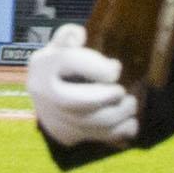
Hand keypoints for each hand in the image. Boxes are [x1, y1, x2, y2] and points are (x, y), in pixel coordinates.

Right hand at [24, 19, 141, 152]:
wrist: (44, 99)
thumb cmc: (60, 67)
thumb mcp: (60, 45)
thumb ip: (69, 35)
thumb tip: (80, 35)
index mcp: (43, 65)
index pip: (70, 62)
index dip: (98, 67)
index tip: (115, 69)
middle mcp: (44, 94)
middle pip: (77, 102)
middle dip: (107, 97)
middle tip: (122, 92)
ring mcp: (53, 119)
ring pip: (90, 124)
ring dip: (119, 116)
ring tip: (130, 105)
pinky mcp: (65, 135)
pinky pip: (96, 137)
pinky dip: (118, 133)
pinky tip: (129, 123)